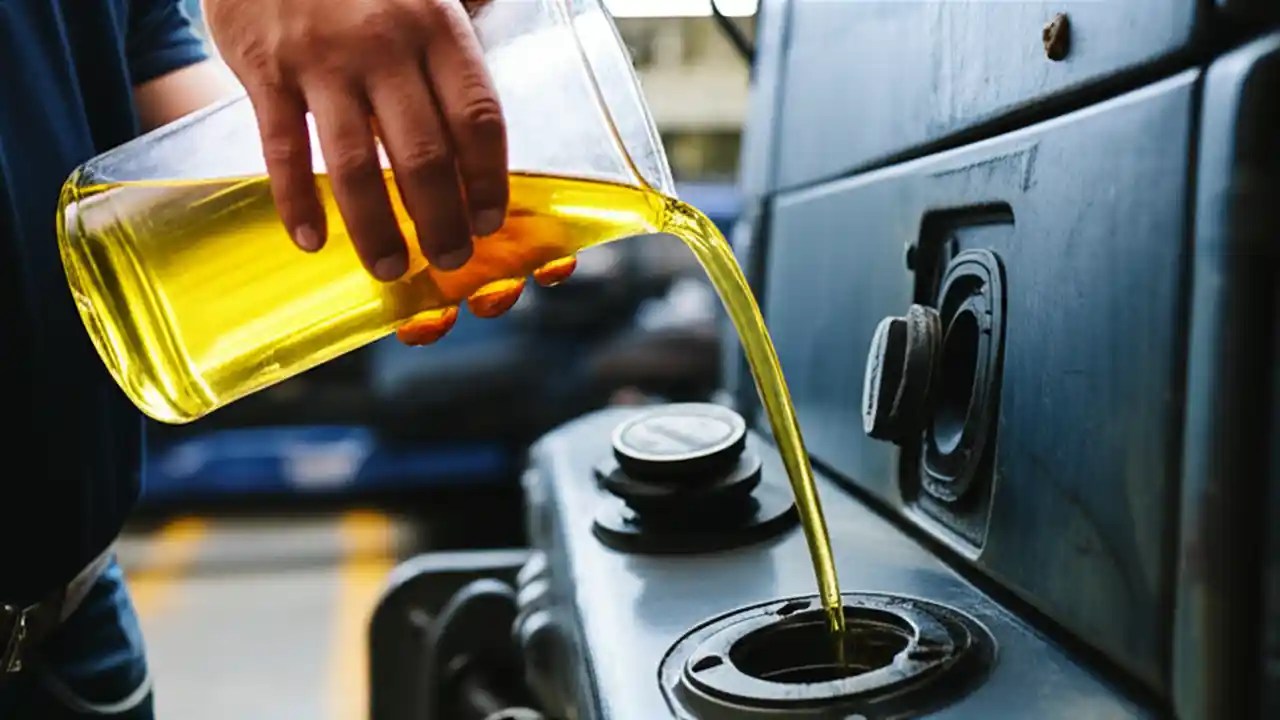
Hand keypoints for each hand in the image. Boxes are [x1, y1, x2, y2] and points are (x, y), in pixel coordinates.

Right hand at [204, 0, 507, 282]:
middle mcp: (386, 44)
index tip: (490, 220)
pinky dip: (296, 201)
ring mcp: (323, 59)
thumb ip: (452, 54)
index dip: (489, 179)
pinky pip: (282, 149)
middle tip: (450, 259)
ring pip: (355, 164)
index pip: (478, 118)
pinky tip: (310, 240)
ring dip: (376, 229)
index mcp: (438, 26)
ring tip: (391, 267)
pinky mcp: (266, 69)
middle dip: (442, 221)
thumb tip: (483, 130)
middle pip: (425, 155)